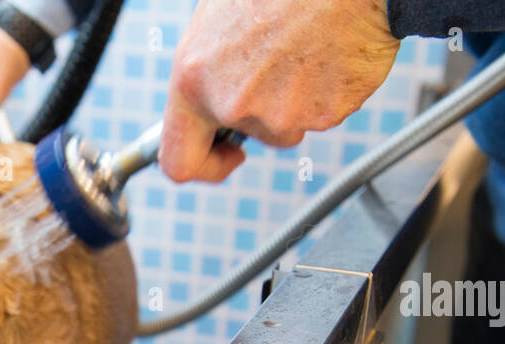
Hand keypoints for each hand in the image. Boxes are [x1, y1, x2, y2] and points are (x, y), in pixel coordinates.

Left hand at [161, 0, 399, 182]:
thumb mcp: (215, 20)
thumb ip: (206, 74)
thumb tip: (205, 101)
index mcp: (193, 82)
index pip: (180, 161)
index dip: (205, 163)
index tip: (224, 151)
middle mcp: (233, 105)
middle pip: (248, 137)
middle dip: (259, 120)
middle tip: (275, 81)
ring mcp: (280, 115)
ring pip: (285, 126)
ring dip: (294, 100)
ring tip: (301, 49)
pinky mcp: (323, 116)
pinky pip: (321, 114)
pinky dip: (324, 91)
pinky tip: (324, 53)